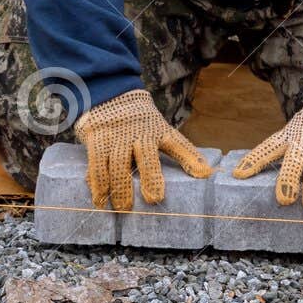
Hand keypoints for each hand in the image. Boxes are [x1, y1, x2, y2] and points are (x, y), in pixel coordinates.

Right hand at [72, 89, 212, 209]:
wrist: (109, 94)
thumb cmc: (141, 121)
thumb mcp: (161, 129)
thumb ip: (180, 150)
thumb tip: (206, 173)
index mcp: (159, 131)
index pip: (178, 143)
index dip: (190, 158)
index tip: (203, 174)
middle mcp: (139, 133)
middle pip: (147, 155)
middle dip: (151, 176)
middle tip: (154, 198)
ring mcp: (117, 136)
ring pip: (119, 163)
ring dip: (121, 187)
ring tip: (124, 208)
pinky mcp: (98, 139)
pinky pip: (97, 163)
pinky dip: (98, 183)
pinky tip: (100, 200)